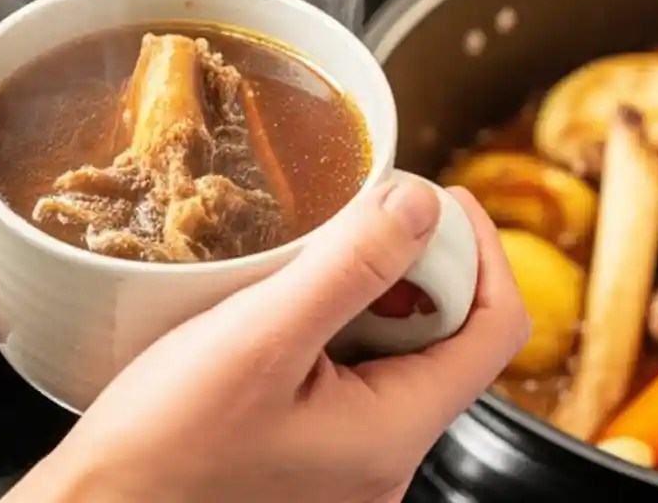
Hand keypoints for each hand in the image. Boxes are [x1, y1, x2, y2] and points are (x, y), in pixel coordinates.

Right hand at [9, 179, 528, 502]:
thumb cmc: (162, 446)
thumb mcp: (258, 339)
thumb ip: (349, 268)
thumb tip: (422, 204)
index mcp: (393, 430)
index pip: (495, 330)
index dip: (481, 250)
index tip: (441, 196)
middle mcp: (385, 455)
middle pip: (445, 337)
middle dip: (411, 266)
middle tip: (355, 219)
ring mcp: (349, 460)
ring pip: (392, 353)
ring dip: (363, 294)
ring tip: (304, 263)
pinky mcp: (312, 454)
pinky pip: (349, 376)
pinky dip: (329, 327)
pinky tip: (278, 309)